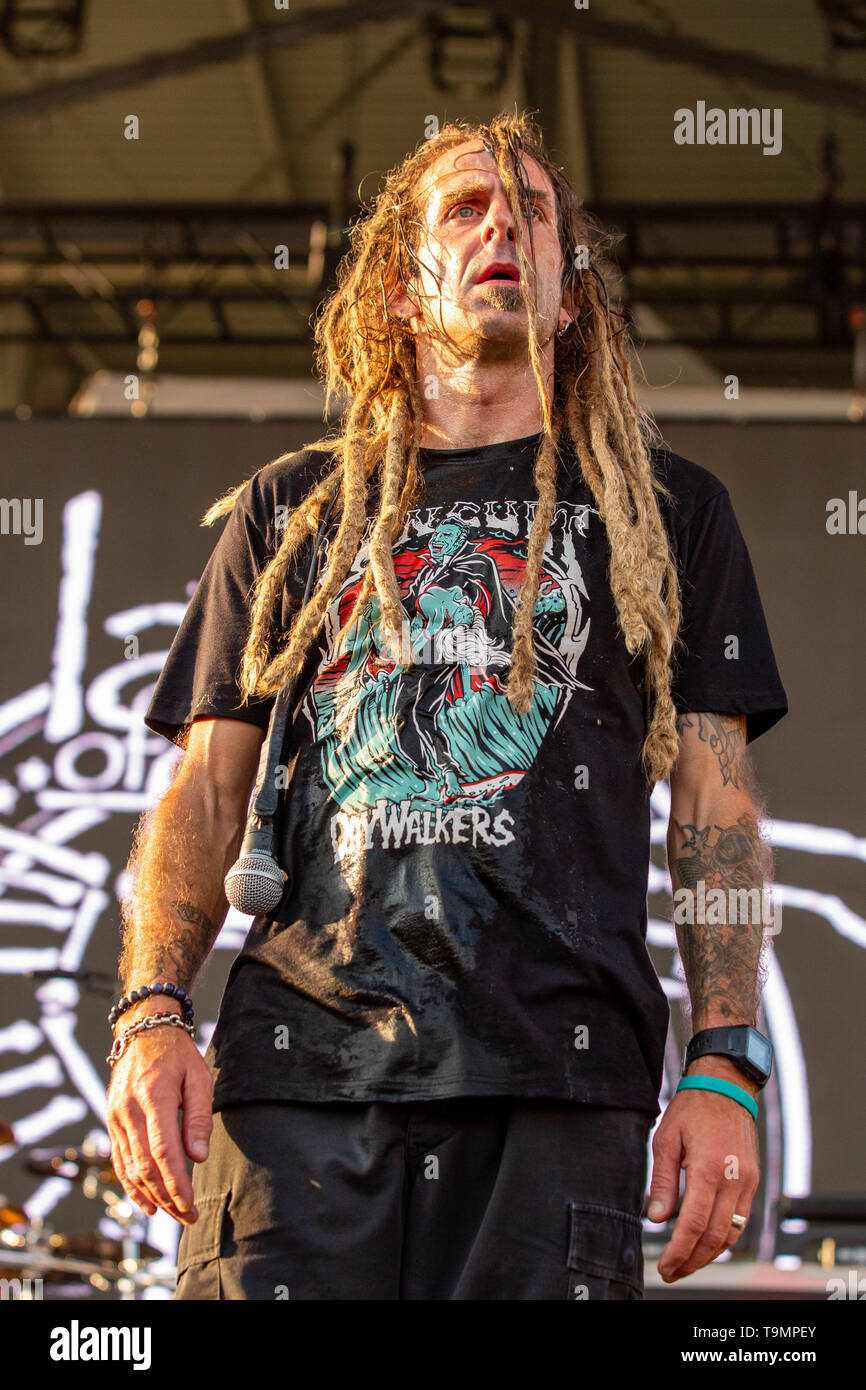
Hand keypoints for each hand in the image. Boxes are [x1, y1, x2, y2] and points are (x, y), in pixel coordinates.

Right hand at [106, 1021, 212, 1224]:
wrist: (142, 1030)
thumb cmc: (177, 1054)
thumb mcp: (198, 1076)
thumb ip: (199, 1117)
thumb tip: (197, 1158)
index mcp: (154, 1096)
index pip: (163, 1151)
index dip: (176, 1184)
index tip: (190, 1206)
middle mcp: (129, 1110)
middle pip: (146, 1166)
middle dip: (167, 1198)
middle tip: (189, 1217)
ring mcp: (115, 1117)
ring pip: (131, 1168)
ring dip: (152, 1196)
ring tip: (174, 1213)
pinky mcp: (111, 1122)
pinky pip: (119, 1161)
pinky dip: (132, 1185)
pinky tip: (147, 1203)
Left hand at [646, 1074, 759, 1281]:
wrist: (727, 1087)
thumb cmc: (693, 1108)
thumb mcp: (666, 1139)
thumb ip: (662, 1181)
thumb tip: (657, 1218)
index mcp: (708, 1168)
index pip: (693, 1224)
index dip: (679, 1251)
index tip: (665, 1266)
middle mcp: (733, 1179)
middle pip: (715, 1237)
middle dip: (692, 1260)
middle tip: (672, 1272)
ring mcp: (747, 1182)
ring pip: (732, 1233)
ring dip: (709, 1254)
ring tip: (687, 1263)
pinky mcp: (753, 1181)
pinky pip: (741, 1220)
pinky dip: (724, 1237)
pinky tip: (706, 1243)